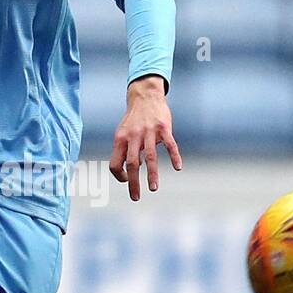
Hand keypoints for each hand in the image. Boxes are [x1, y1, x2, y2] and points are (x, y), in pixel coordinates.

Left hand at [110, 75, 181, 200]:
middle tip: (136, 197)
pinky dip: (174, 156)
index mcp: (120, 139)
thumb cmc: (133, 119)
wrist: (145, 96)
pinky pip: (170, 144)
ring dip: (152, 174)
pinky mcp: (164, 128)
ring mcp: (149, 132)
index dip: (119, 175)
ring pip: (150, 157)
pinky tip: (178, 167)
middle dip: (133, 182)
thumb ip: (125, 150)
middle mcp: (133, 136)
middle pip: (132, 163)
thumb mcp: (123, 133)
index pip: (115, 163)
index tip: (126, 180)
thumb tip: (133, 169)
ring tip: (153, 188)